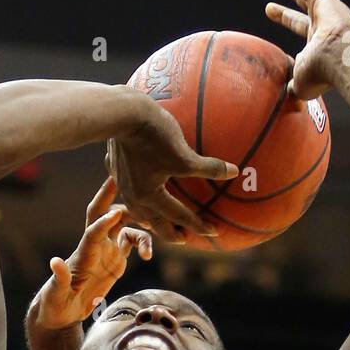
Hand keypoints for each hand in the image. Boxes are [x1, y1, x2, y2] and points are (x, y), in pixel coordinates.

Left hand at [34, 178, 152, 329]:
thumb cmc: (55, 304)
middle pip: (106, 213)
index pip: (93, 232)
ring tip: (156, 228)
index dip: (103, 222)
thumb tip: (54, 262)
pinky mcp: (116, 258)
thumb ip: (58, 279)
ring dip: (139, 220)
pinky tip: (148, 256)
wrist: (63, 311)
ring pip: (125, 222)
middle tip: (138, 191)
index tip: (115, 213)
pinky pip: (134, 241)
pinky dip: (144, 242)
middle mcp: (95, 245)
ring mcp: (107, 249)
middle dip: (118, 199)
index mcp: (82, 254)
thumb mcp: (55, 295)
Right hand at [107, 97, 238, 242]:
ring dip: (151, 218)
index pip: (179, 217)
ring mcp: (120, 182)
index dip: (198, 226)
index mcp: (149, 197)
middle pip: (154, 223)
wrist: (121, 112)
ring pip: (137, 209)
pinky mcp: (115, 166)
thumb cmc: (154, 135)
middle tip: (184, 238)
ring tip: (161, 219)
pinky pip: (127, 188)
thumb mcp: (185, 155)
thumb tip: (234, 172)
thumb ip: (209, 167)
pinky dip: (138, 195)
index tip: (213, 233)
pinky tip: (141, 187)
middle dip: (170, 232)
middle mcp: (133, 196)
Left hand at [261, 0, 349, 99]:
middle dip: (283, 0)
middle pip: (298, 6)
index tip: (269, 10)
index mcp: (318, 43)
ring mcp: (324, 9)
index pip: (298, 27)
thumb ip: (293, 85)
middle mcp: (322, 24)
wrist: (342, 61)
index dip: (284, 18)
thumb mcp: (301, 84)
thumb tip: (287, 94)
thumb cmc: (322, 76)